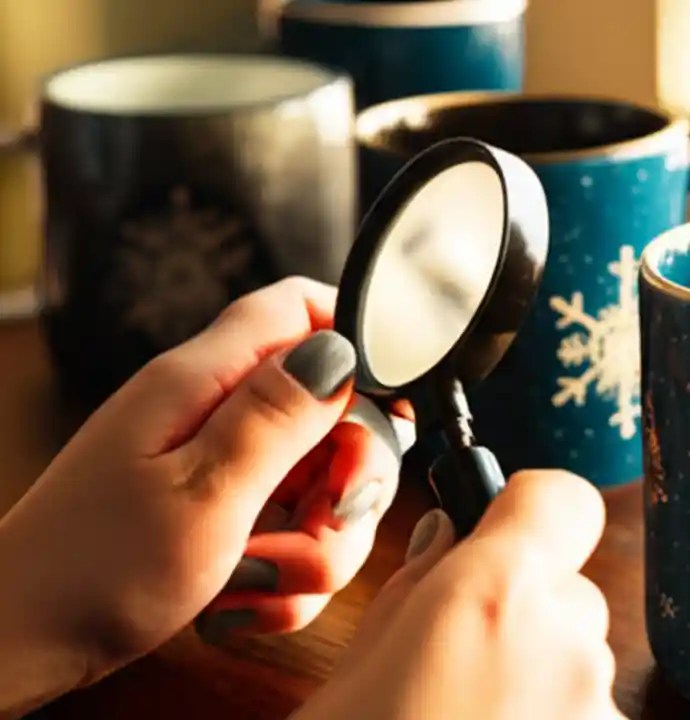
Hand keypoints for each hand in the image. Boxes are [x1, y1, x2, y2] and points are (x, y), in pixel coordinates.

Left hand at [0, 278, 402, 714]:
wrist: (18, 645)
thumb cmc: (90, 574)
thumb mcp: (201, 495)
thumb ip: (276, 417)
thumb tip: (341, 348)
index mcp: (203, 382)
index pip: (301, 307)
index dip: (360, 342)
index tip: (387, 411)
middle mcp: (214, 412)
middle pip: (333, 410)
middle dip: (352, 478)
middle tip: (329, 522)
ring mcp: (219, 463)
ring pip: (321, 480)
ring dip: (320, 541)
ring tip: (267, 579)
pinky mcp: (221, 510)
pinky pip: (292, 528)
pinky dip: (288, 570)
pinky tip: (249, 598)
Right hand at [292, 470, 624, 719]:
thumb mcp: (355, 665)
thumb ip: (419, 583)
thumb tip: (453, 534)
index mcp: (496, 594)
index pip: (560, 498)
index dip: (530, 507)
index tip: (499, 527)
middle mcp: (567, 641)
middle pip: (569, 590)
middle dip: (526, 610)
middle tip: (459, 660)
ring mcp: (598, 707)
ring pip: (580, 660)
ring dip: (541, 676)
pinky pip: (588, 714)